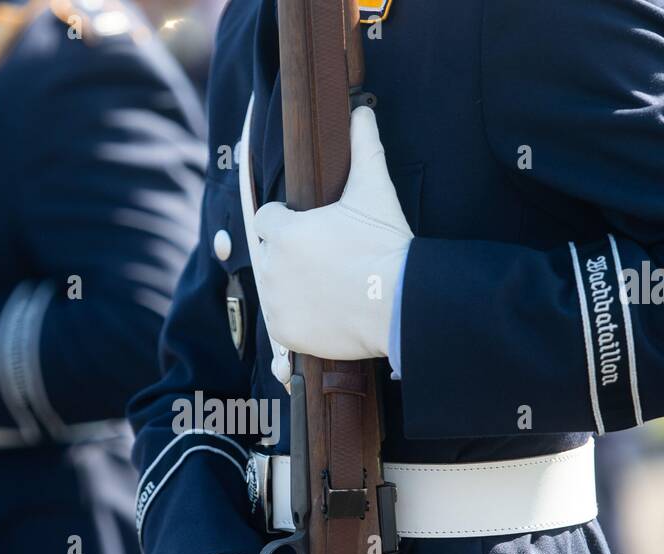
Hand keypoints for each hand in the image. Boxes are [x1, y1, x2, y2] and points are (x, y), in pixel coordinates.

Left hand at [251, 106, 412, 361]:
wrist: (397, 303)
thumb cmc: (384, 245)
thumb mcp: (374, 191)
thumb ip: (363, 148)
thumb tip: (362, 111)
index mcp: (282, 231)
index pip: (266, 219)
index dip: (287, 222)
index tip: (310, 231)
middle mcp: (270, 268)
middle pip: (267, 254)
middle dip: (288, 254)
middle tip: (325, 260)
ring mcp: (275, 303)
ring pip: (272, 288)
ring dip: (290, 285)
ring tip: (326, 285)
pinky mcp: (284, 333)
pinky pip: (279, 323)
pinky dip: (295, 319)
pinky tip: (322, 311)